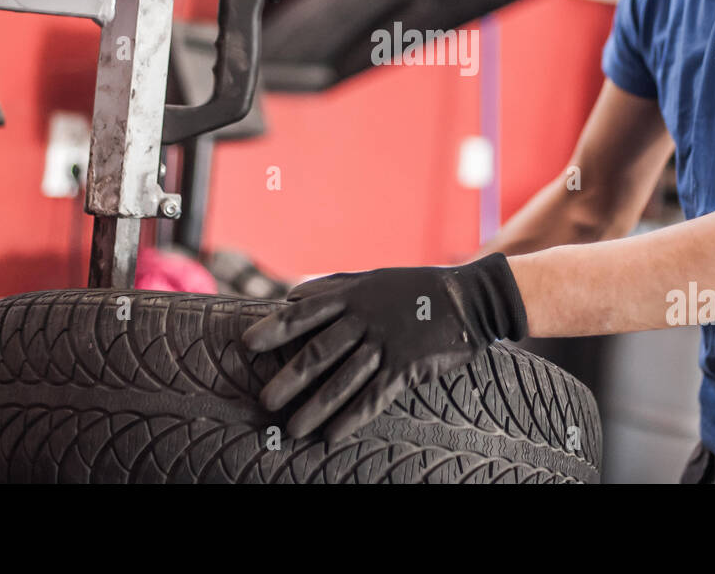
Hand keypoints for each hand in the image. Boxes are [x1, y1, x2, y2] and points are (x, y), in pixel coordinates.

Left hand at [240, 253, 526, 440]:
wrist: (467, 297)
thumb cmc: (413, 288)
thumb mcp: (372, 279)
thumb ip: (333, 287)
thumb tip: (292, 297)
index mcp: (353, 295)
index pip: (306, 313)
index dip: (276, 329)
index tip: (248, 344)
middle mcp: (365, 319)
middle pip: (320, 351)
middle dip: (290, 378)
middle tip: (264, 400)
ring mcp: (387, 343)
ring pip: (344, 379)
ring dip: (316, 406)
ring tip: (292, 428)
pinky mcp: (406, 366)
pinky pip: (375, 396)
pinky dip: (353, 416)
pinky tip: (332, 434)